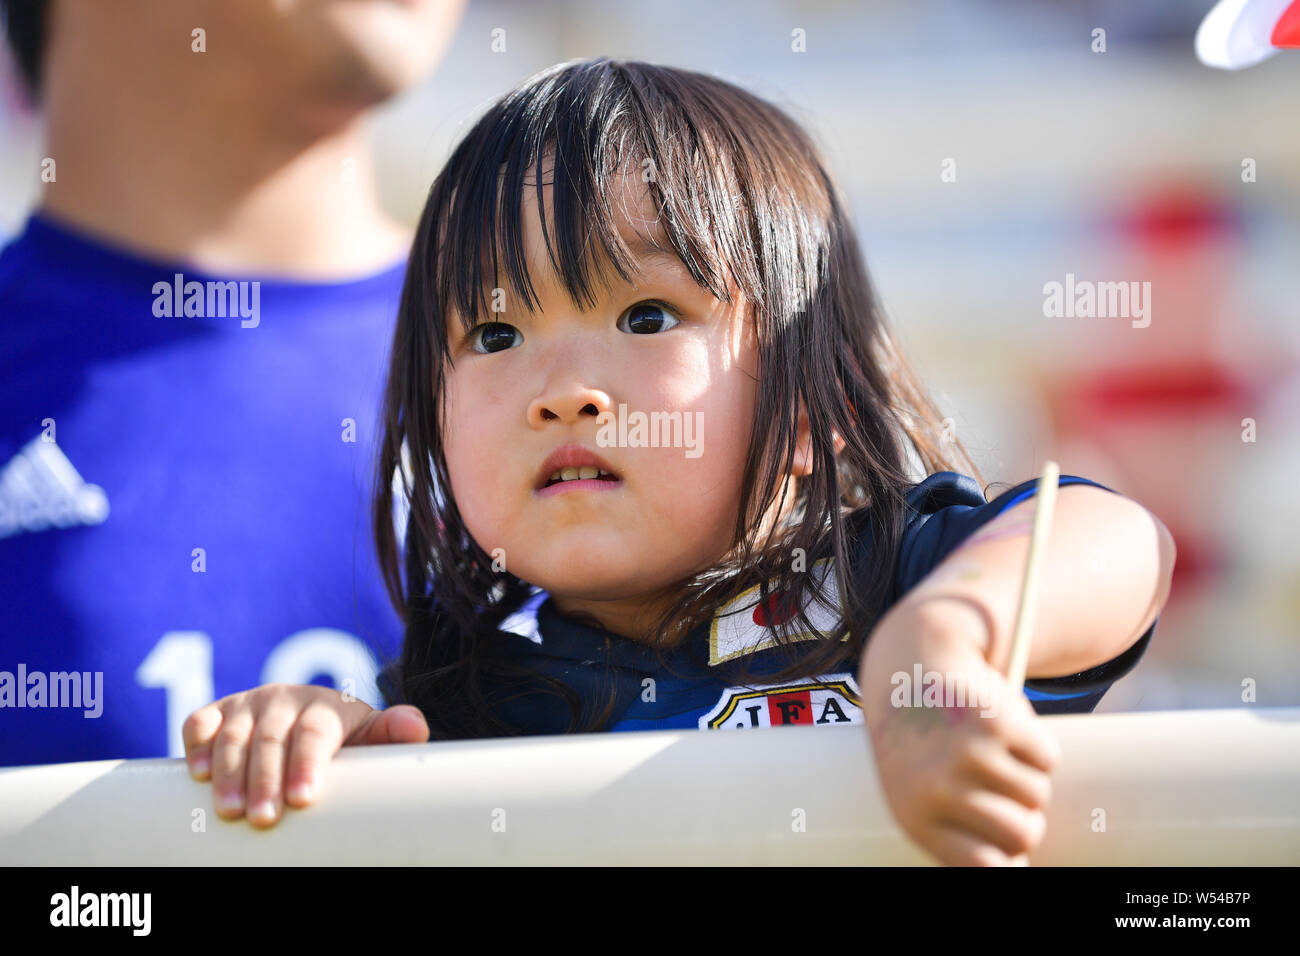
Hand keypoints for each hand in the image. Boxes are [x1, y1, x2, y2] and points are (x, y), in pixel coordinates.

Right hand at [182, 683, 429, 827]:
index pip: (316, 732)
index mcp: (326, 707)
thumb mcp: (369, 737)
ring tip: (228, 811)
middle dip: (265, 779)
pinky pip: (200, 722)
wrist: (310, 717)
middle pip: (273, 738)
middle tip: (263, 818)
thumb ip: (391, 733)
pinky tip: (196, 773)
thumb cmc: (343, 742)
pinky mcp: (220, 712)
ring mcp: (250, 703)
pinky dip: (195, 744)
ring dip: (228, 772)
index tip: (303, 799)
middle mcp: (286, 699)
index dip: (308, 764)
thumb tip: (417, 727)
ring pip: (234, 734)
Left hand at [858, 599, 1061, 865]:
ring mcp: (967, 753)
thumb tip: (1019, 868)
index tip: (1011, 848)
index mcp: (915, 816)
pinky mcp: (995, 720)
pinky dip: (1036, 747)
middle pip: (1024, 834)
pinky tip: (1000, 729)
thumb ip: (959, 835)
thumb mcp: (917, 794)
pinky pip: (1047, 758)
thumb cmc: (920, 746)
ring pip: (1037, 794)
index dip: (1008, 860)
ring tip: (992, 753)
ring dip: (1027, 777)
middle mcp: (938, 787)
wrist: (909, 669)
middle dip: (1027, 818)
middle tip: (1006, 793)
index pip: (986, 867)